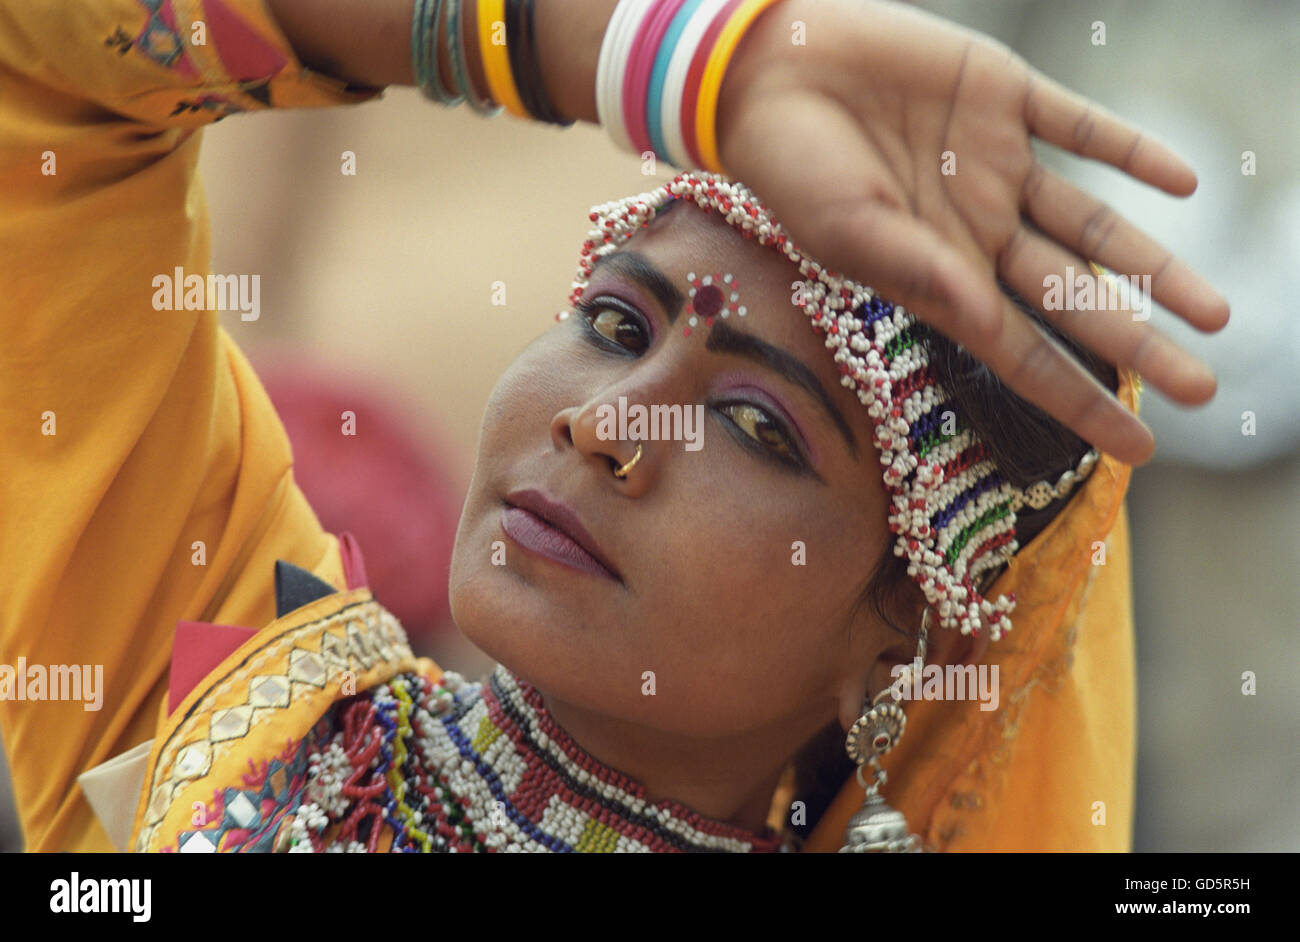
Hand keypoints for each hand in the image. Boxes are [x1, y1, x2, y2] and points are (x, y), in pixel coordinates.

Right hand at [715, 0, 1229, 465]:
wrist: (769, 71)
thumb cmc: (790, 166)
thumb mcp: (847, 233)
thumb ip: (919, 273)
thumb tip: (984, 322)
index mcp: (937, 275)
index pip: (1022, 352)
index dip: (1079, 401)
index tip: (1137, 448)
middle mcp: (977, 230)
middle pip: (1074, 300)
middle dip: (1139, 346)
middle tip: (1204, 391)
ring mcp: (996, 166)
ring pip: (1093, 226)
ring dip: (1155, 265)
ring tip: (1213, 311)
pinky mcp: (1002, 95)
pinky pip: (1081, 126)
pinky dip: (1132, 151)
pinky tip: (1182, 183)